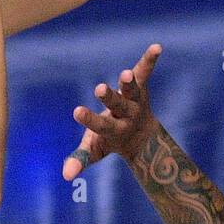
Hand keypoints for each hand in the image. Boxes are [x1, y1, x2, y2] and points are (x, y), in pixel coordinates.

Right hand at [62, 44, 162, 181]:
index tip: (77, 111)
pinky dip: (149, 60)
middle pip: (117, 106)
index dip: (89, 119)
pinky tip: (157, 47)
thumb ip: (81, 159)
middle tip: (100, 89)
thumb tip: (66, 176)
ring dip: (129, 82)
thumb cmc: (110, 141)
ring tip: (126, 73)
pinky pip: (145, 72)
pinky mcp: (140, 86)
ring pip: (132, 91)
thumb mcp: (95, 150)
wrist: (141, 137)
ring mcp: (134, 100)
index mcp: (113, 130)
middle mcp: (126, 115)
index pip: (99, 125)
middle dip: (109, 98)